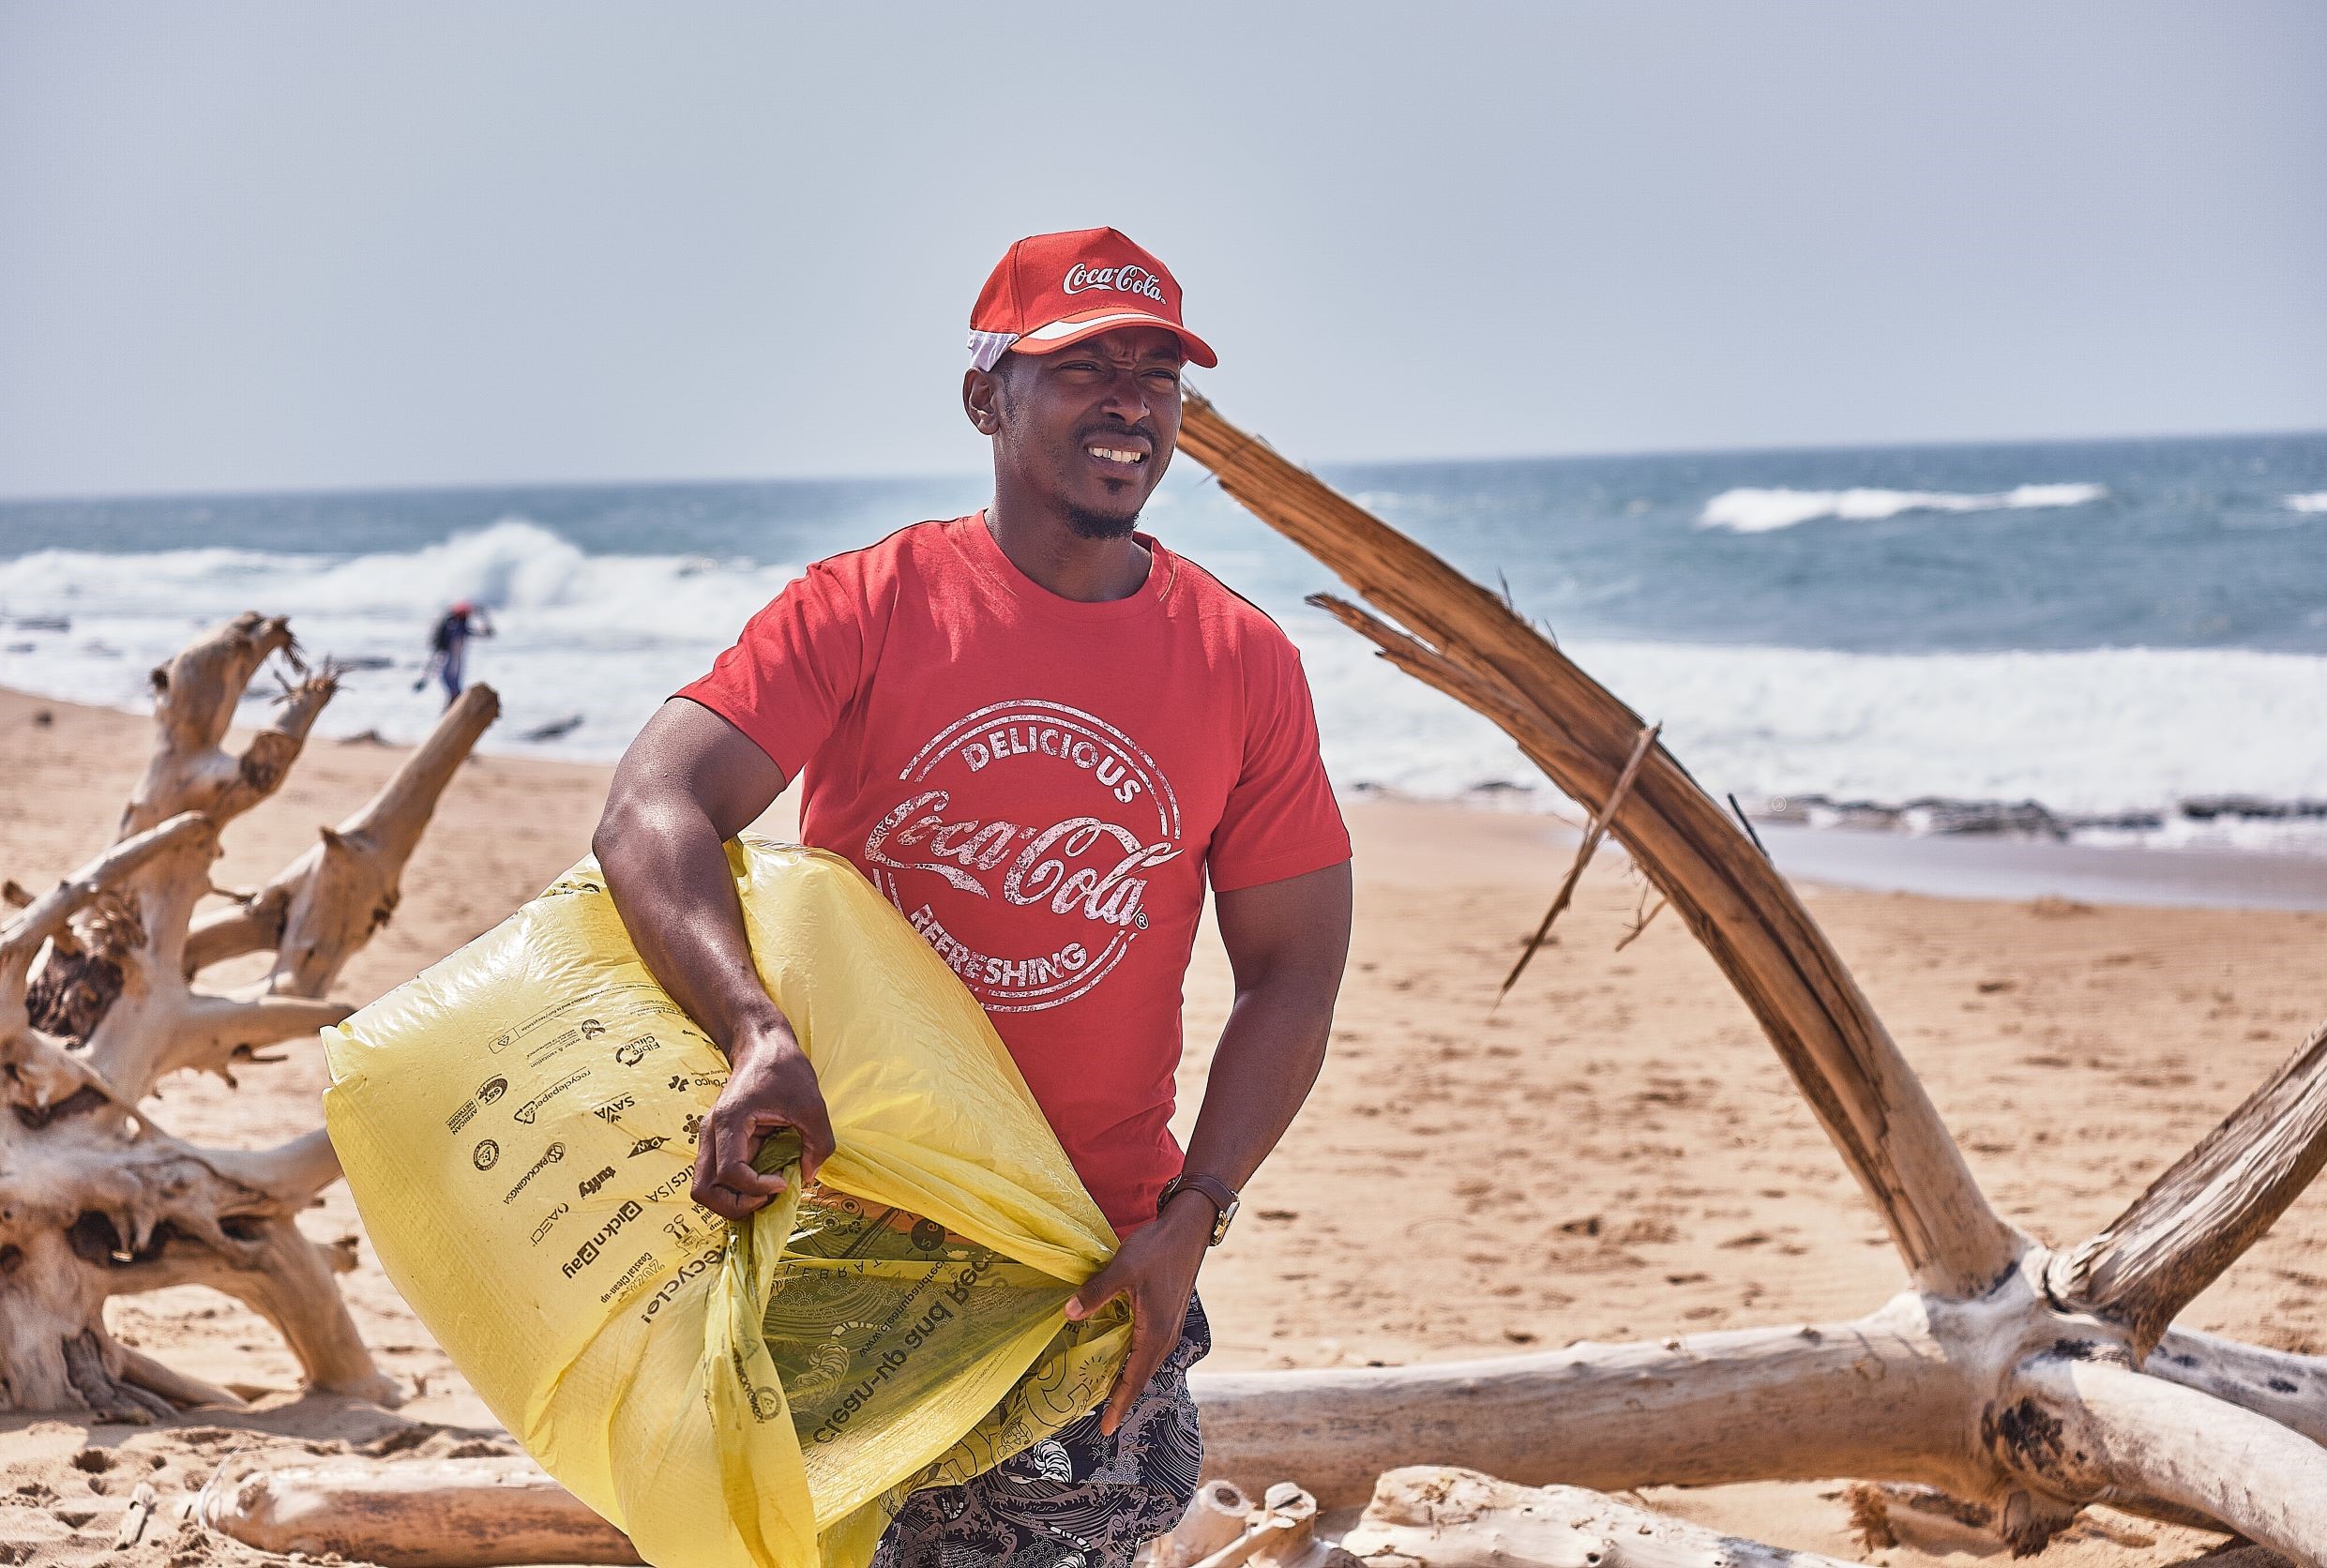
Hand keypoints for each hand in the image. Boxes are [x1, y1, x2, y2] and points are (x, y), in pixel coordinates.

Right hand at [691, 1019, 834, 1220]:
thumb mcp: (812, 1104)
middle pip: (703, 1191)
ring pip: (707, 1189)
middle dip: (736, 1206)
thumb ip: (818, 1144)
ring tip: (767, 1192)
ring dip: (735, 1200)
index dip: (756, 1187)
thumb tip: (807, 1178)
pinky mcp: (720, 1143)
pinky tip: (765, 1181)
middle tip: (768, 1197)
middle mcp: (711, 1134)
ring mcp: (712, 1140)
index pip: (728, 1173)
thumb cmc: (785, 1068)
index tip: (784, 1181)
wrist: (762, 1045)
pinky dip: (738, 1189)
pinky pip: (720, 1178)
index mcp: (729, 1121)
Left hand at [1064, 1193, 1210, 1434]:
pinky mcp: (1167, 1317)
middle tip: (1099, 1418)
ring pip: (1145, 1364)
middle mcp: (1165, 1337)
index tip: (1106, 1429)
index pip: (1133, 1379)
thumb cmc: (1157, 1249)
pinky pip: (1148, 1350)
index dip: (1118, 1405)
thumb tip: (1068, 1314)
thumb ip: (1095, 1293)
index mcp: (1154, 1333)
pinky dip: (1133, 1362)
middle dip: (1120, 1398)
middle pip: (1140, 1377)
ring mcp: (1169, 1328)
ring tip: (1106, 1394)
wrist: (1187, 1231)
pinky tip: (1119, 1357)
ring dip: (1127, 1380)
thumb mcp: (1122, 1269)